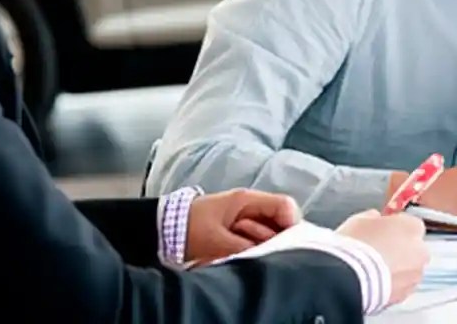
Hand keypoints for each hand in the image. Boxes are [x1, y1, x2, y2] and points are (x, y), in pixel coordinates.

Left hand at [186, 188, 300, 263]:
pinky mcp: (242, 229)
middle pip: (282, 221)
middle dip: (275, 240)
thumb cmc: (189, 226)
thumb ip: (244, 248)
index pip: (285, 206)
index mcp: (247, 200)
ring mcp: (248, 217)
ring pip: (271, 233)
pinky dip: (254, 249)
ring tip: (239, 251)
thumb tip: (267, 256)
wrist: (164, 227)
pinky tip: (240, 254)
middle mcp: (252, 206)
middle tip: (257, 251)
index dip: (292, 224)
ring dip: (262, 246)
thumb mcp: (217, 240)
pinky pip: (259, 240)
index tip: (286, 245)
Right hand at [337, 210, 429, 305]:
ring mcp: (414, 275)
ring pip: (408, 270)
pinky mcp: (404, 295)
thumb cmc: (355, 244)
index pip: (410, 224)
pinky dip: (391, 285)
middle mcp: (420, 251)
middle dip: (399, 250)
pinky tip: (373, 282)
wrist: (349, 277)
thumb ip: (374, 218)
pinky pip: (400, 286)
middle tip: (377, 252)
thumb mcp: (361, 219)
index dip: (395, 228)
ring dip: (397, 269)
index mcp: (412, 227)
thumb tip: (375, 219)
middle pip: (413, 248)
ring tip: (373, 270)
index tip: (382, 232)